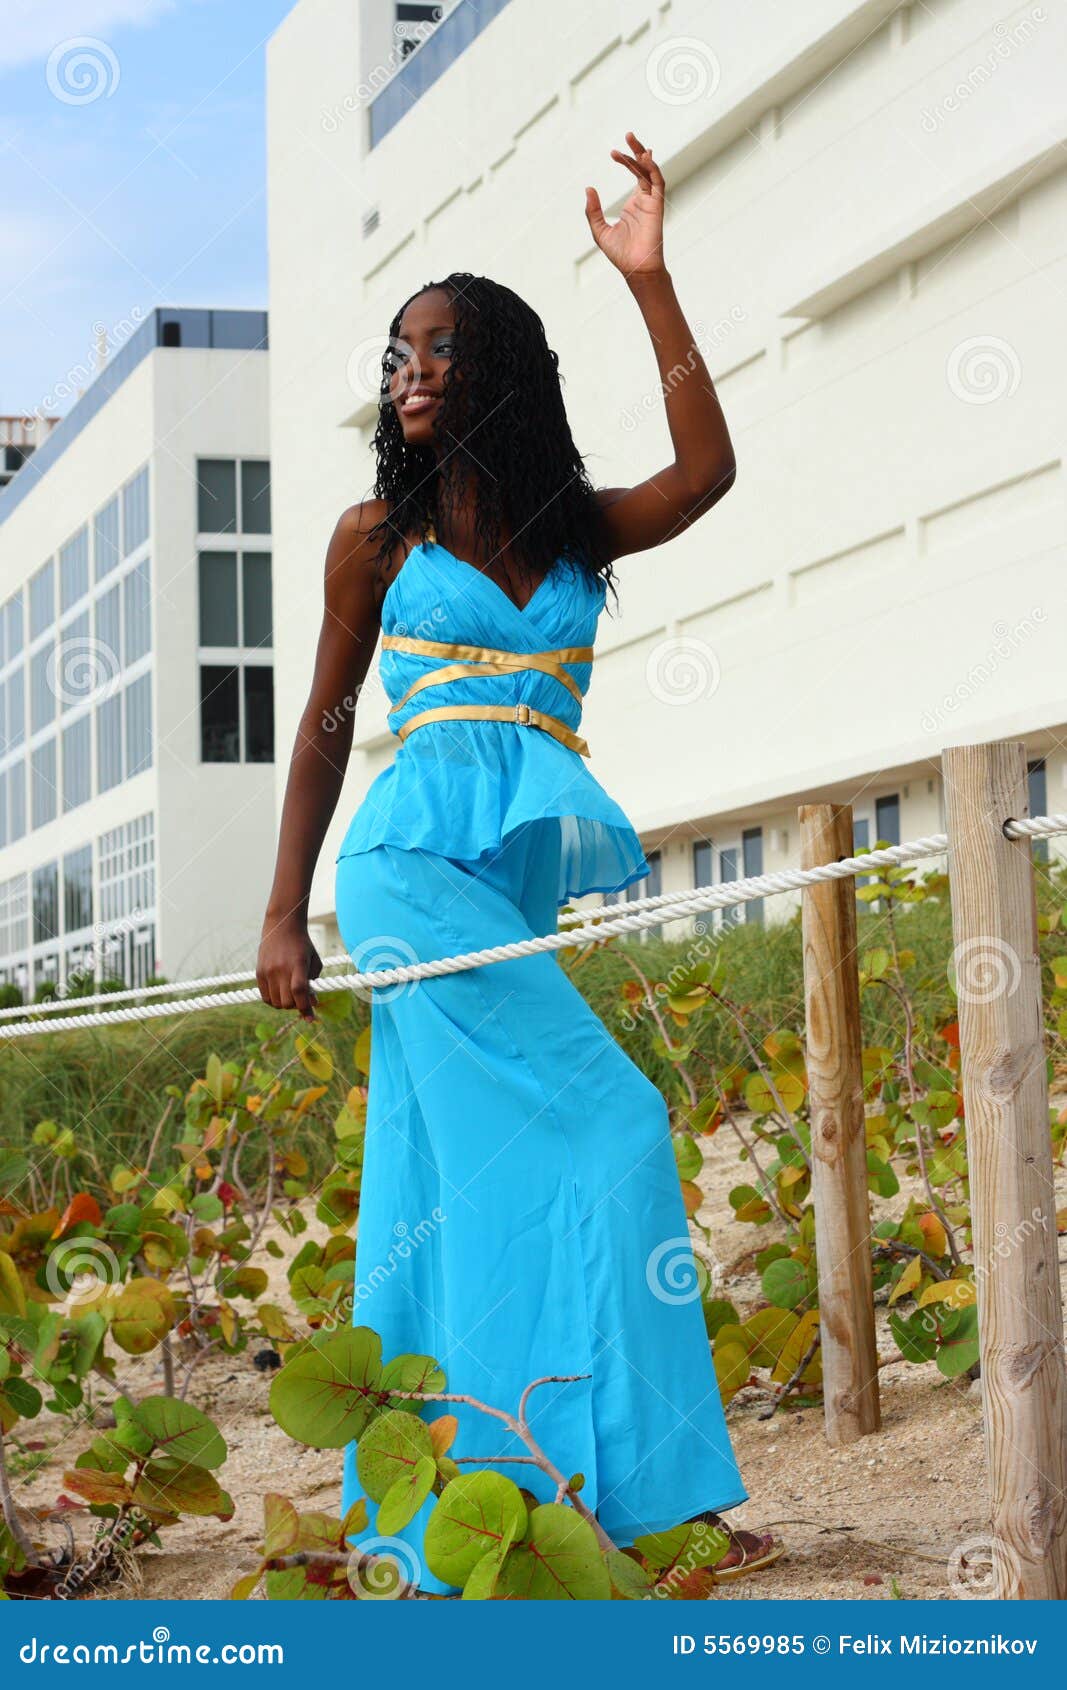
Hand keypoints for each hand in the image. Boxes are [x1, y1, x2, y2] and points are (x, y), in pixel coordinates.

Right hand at [256, 918, 322, 1021]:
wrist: (281, 926)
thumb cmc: (302, 945)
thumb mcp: (314, 960)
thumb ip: (313, 982)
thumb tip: (311, 1003)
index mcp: (298, 964)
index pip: (299, 992)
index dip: (305, 1008)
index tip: (311, 1019)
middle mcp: (281, 969)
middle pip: (286, 1001)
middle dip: (296, 1006)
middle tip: (301, 1000)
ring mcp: (268, 971)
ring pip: (276, 1002)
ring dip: (285, 1004)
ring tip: (291, 996)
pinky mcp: (259, 973)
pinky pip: (265, 997)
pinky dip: (274, 1001)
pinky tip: (280, 995)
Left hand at [585, 131, 665, 277]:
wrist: (635, 269)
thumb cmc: (621, 255)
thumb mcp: (599, 230)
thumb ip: (593, 210)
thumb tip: (588, 188)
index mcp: (634, 205)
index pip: (634, 175)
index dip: (625, 162)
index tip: (613, 153)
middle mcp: (644, 200)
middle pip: (643, 169)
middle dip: (636, 151)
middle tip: (627, 135)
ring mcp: (652, 202)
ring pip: (651, 172)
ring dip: (644, 155)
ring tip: (632, 140)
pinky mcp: (657, 206)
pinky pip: (658, 183)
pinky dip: (652, 169)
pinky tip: (644, 157)